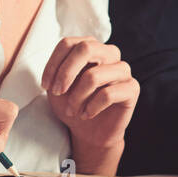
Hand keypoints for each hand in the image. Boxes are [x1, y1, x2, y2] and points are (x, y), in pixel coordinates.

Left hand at [41, 37, 138, 154]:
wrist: (90, 132)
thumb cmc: (73, 104)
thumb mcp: (58, 86)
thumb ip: (57, 70)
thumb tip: (56, 65)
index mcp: (91, 47)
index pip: (68, 44)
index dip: (53, 64)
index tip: (46, 85)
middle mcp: (109, 53)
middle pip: (86, 48)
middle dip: (66, 73)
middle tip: (57, 92)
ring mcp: (122, 70)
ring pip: (94, 75)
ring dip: (77, 97)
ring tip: (72, 110)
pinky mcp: (132, 88)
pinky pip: (108, 94)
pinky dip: (92, 107)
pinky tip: (86, 115)